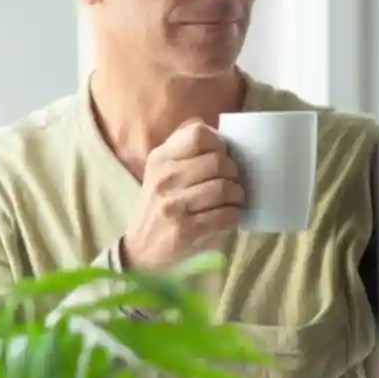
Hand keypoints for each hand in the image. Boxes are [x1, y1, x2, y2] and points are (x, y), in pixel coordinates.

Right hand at [120, 119, 244, 270]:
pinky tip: (228, 214)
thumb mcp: (162, 168)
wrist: (141, 247)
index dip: (218, 143)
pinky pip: (225, 215)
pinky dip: (234, 214)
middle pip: (218, 161)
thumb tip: (217, 130)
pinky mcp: (186, 230)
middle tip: (232, 180)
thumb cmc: (160, 203)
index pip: (199, 134)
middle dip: (233, 172)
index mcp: (160, 158)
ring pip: (224, 188)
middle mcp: (165, 178)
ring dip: (237, 194)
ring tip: (233, 198)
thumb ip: (184, 146)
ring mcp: (174, 205)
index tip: (221, 155)